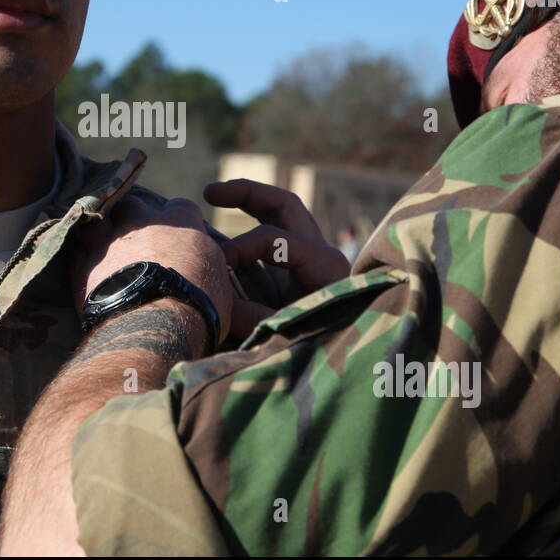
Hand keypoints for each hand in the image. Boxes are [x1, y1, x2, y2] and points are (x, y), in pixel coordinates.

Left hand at [70, 195, 231, 346]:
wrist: (154, 326)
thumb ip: (203, 265)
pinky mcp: (83, 264)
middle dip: (133, 218)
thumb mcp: (217, 283)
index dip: (179, 220)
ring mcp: (109, 240)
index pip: (181, 207)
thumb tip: (200, 269)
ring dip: (101, 233)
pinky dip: (82, 259)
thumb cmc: (197, 308)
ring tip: (105, 249)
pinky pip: (77, 252)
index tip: (178, 237)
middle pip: (133, 205)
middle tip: (136, 240)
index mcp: (181, 223)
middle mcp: (142, 223)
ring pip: (98, 221)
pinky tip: (87, 269)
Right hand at [203, 178, 353, 337]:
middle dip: (247, 193)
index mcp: (325, 264)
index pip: (273, 237)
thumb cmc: (326, 349)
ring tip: (214, 197)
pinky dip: (249, 232)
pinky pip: (275, 240)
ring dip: (249, 204)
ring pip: (280, 215)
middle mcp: (322, 254)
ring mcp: (312, 261)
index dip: (240, 247)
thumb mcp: (288, 335)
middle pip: (284, 205)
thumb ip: (252, 317)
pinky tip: (224, 239)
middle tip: (210, 192)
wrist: (348, 367)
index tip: (214, 267)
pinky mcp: (301, 274)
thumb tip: (215, 298)